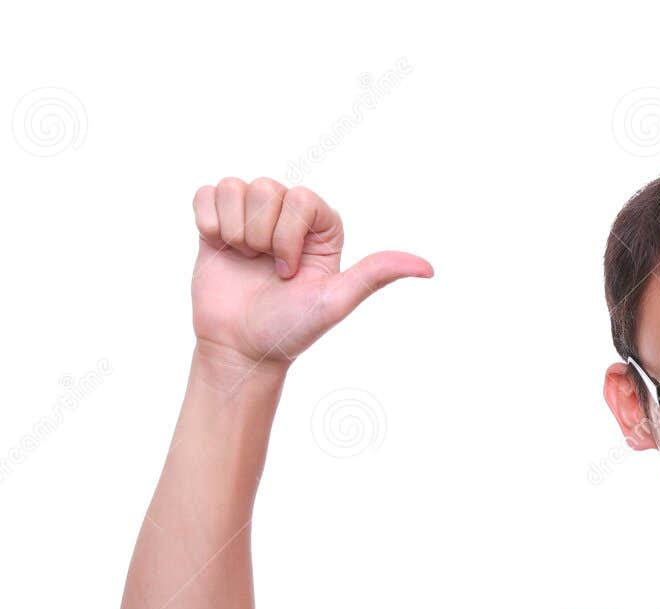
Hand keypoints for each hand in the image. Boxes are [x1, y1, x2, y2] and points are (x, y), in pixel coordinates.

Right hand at [191, 177, 431, 365]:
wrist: (241, 348)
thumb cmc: (290, 328)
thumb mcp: (337, 301)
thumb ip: (377, 275)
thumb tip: (429, 268)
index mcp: (321, 227)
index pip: (301, 198)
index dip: (287, 236)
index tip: (288, 272)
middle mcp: (289, 215)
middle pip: (267, 188)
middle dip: (261, 237)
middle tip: (266, 270)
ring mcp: (251, 216)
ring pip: (234, 187)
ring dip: (234, 232)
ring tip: (245, 261)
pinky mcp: (217, 221)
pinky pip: (207, 193)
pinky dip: (208, 223)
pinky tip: (221, 249)